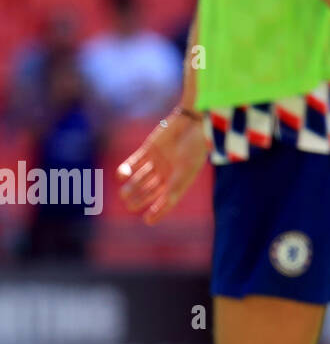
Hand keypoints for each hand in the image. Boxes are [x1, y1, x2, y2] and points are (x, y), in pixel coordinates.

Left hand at [116, 109, 208, 224]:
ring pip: (141, 177)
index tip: (148, 220)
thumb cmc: (195, 149)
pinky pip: (135, 161)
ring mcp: (157, 160)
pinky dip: (127, 168)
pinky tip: (121, 175)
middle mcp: (167, 172)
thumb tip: (164, 206)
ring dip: (132, 185)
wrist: (194, 123)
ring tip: (124, 193)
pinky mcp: (149, 149)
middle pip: (150, 189)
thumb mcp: (185, 172)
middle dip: (140, 197)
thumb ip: (174, 189)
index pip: (167, 199)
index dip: (158, 210)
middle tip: (130, 205)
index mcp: (179, 180)